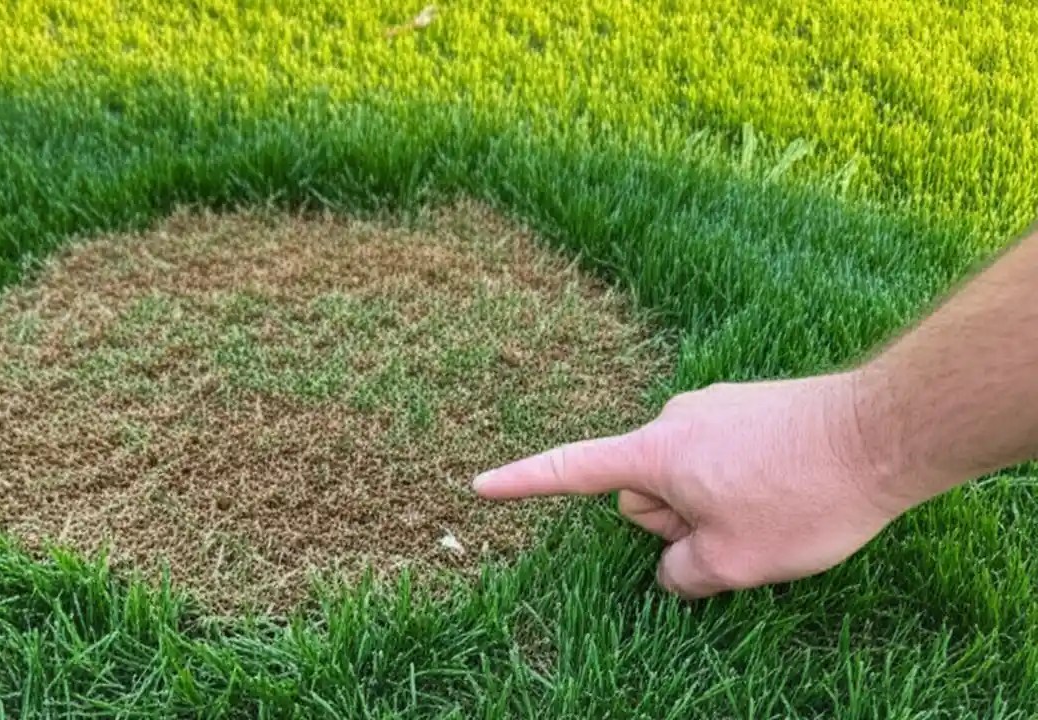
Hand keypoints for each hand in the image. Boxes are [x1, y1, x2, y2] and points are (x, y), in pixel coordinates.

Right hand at [474, 373, 910, 598]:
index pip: (573, 471)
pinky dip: (737, 483)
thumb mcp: (736, 561)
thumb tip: (673, 567)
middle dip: (674, 521)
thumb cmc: (805, 496)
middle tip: (736, 536)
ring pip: (686, 477)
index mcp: (657, 453)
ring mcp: (713, 410)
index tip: (480, 487)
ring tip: (771, 512)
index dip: (523, 483)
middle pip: (644, 491)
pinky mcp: (748, 407)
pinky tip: (786, 491)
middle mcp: (675, 421)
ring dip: (709, 504)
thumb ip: (682, 574)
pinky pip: (720, 457)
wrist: (885, 431)